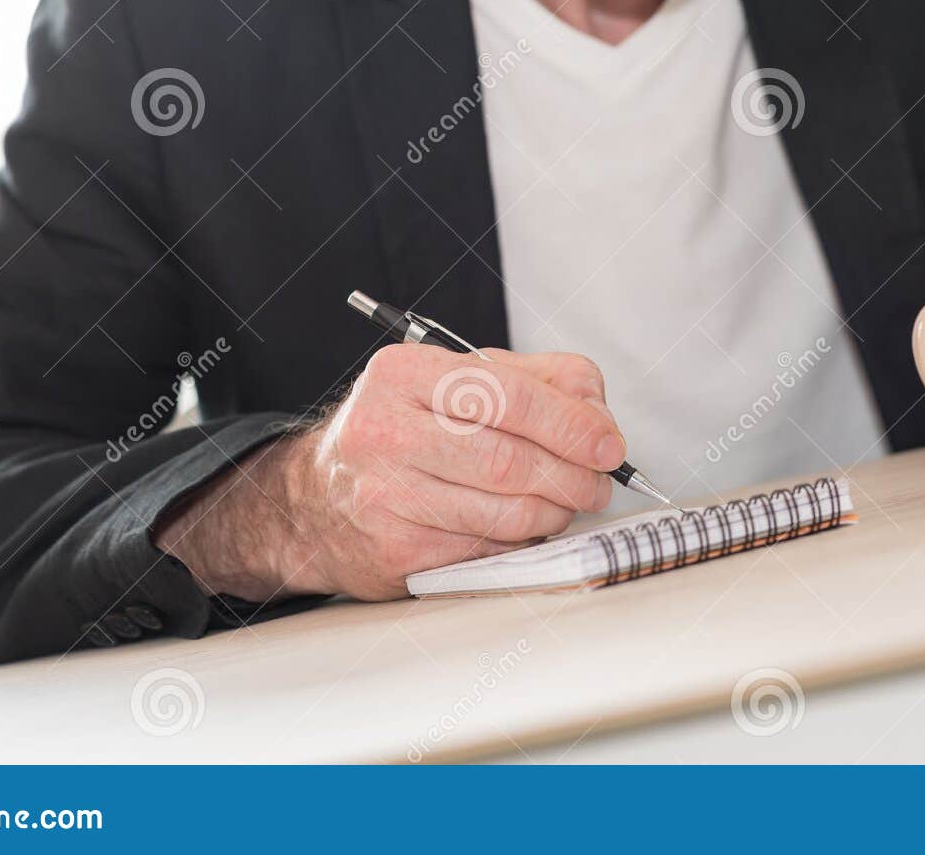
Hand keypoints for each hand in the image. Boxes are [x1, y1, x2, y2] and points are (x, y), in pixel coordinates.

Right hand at [155, 345, 623, 601]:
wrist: (316, 501)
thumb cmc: (402, 433)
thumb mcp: (457, 380)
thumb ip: (536, 379)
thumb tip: (597, 410)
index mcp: (403, 373)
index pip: (507, 395)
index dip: (571, 423)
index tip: (607, 443)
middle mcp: (385, 431)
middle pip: (510, 458)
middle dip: (573, 474)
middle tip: (598, 481)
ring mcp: (385, 496)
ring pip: (505, 510)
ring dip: (555, 511)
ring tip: (567, 501)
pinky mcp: (396, 551)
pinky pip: (487, 549)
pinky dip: (522, 539)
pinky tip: (525, 525)